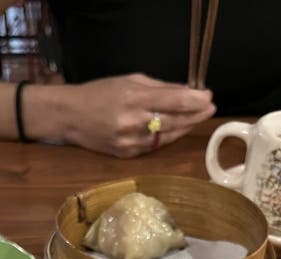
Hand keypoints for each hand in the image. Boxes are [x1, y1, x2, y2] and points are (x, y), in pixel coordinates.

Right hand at [63, 73, 215, 157]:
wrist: (70, 117)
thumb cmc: (100, 93)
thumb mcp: (129, 81)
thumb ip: (159, 87)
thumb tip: (187, 92)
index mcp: (134, 99)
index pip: (173, 100)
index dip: (195, 100)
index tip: (209, 97)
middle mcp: (133, 122)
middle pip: (174, 121)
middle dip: (194, 115)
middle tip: (210, 108)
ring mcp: (130, 141)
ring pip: (167, 137)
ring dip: (185, 128)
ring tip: (197, 119)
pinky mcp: (127, 154)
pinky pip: (154, 146)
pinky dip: (167, 138)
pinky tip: (177, 130)